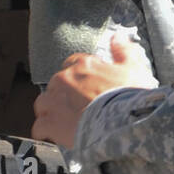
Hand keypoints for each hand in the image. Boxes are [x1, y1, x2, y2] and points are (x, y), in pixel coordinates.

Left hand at [31, 38, 155, 147]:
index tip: (86, 86)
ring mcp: (55, 102)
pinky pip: (39, 127)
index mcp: (84, 65)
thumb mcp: (134, 68)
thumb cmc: (131, 96)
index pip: (72, 64)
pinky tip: (55, 136)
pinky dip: (46, 132)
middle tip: (79, 106)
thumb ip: (123, 50)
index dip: (79, 77)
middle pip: (56, 84)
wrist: (125, 123)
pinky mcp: (51, 124)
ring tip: (63, 121)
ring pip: (43, 103)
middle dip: (64, 94)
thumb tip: (117, 37)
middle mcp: (65, 80)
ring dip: (50, 111)